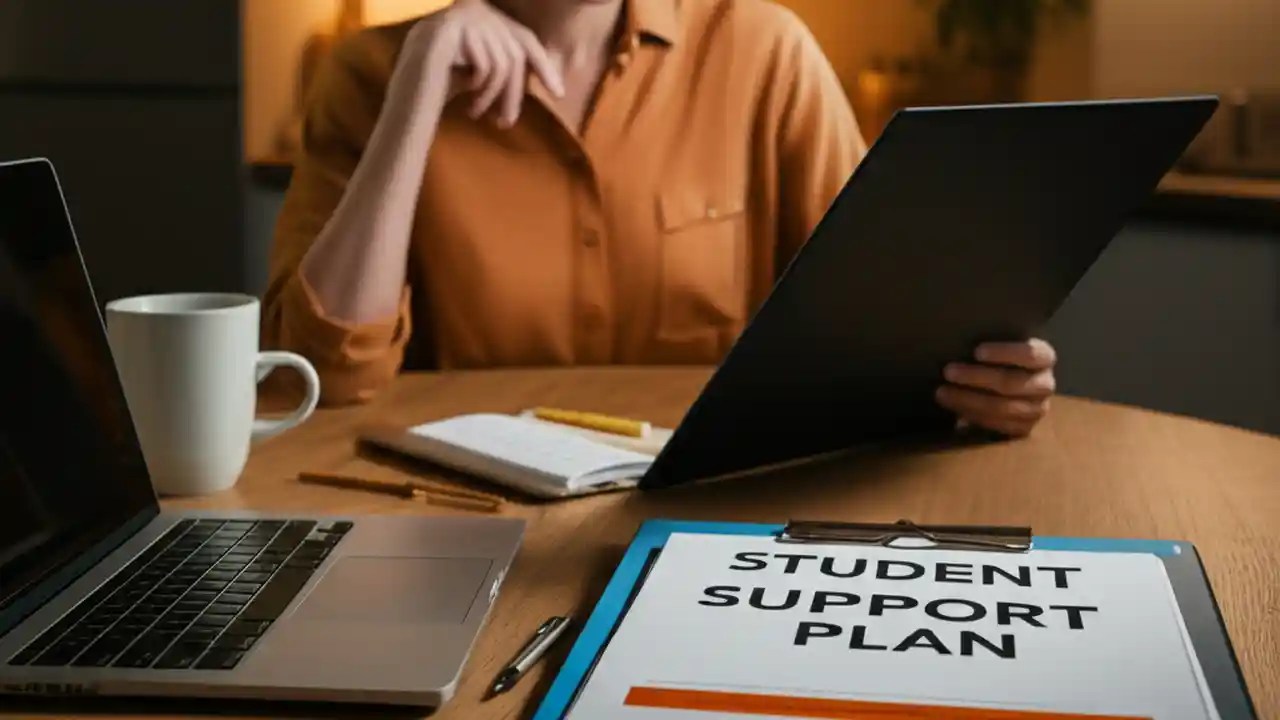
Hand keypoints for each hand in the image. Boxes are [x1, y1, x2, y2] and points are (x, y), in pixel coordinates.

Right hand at [402, 0, 564, 128]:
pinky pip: (489, 64)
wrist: (398, 90)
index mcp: (479, 15)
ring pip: (506, 62)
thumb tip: (534, 73)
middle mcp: (473, 8)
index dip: (542, 64)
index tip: (559, 92)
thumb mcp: (474, 73)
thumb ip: (500, 64)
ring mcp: (464, 15)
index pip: (521, 37)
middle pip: (516, 53)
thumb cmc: (433, 88)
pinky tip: (468, 103)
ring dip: (496, 97)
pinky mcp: (456, 27)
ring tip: (478, 114)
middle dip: (515, 93)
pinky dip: (482, 91)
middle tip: (506, 123)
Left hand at [935, 338, 1056, 437]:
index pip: (1030, 354)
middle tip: (948, 371)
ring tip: (943, 393)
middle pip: (1011, 382)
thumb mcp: (999, 346)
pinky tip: (956, 410)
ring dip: (969, 400)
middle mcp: (1045, 384)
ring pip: (1003, 407)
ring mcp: (1038, 409)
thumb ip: (988, 346)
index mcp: (1045, 357)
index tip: (977, 351)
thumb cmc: (998, 358)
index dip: (1004, 353)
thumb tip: (961, 344)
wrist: (1007, 382)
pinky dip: (975, 417)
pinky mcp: (1025, 428)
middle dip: (976, 377)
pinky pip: (1000, 426)